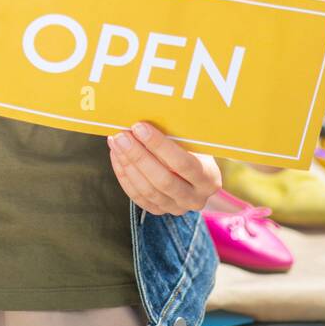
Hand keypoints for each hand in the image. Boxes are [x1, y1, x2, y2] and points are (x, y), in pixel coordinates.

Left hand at [107, 121, 221, 215]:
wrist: (194, 173)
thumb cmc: (192, 148)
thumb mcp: (192, 141)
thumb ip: (175, 134)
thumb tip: (144, 115)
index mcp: (209, 179)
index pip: (183, 163)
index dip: (159, 145)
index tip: (139, 127)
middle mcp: (195, 199)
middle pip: (163, 180)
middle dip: (138, 156)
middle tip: (122, 135)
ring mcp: (177, 208)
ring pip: (147, 190)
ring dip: (127, 164)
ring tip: (116, 142)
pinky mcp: (159, 211)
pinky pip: (137, 196)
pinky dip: (124, 175)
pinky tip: (116, 155)